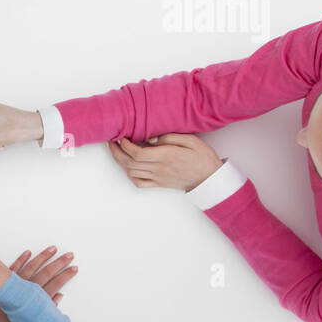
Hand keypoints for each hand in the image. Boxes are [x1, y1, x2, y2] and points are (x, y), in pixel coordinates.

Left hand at [107, 134, 222, 191]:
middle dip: (117, 152)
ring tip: (116, 152)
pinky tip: (127, 167)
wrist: (211, 179)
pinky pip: (139, 183)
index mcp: (166, 156)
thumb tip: (151, 138)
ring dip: (120, 162)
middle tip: (111, 142)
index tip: (120, 137)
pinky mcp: (159, 184)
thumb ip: (170, 137)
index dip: (125, 146)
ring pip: (132, 172)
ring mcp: (158, 178)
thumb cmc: (203, 157)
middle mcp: (159, 168)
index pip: (138, 153)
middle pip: (130, 162)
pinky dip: (129, 175)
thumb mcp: (191, 140)